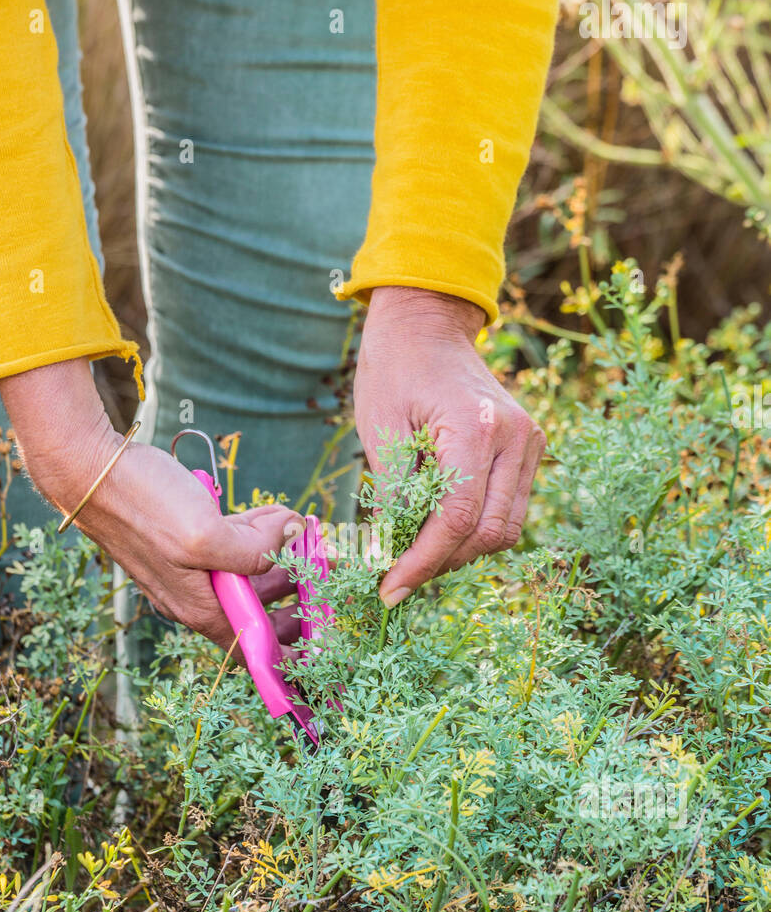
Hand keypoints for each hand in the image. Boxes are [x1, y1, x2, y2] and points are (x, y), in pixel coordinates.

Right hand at [0, 358, 303, 653]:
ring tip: (299, 527)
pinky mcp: (182, 539)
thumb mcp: (205, 534)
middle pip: (255, 605)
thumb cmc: (141, 504)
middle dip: (292, 584)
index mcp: (199, 607)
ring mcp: (187, 567)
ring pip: (245, 570)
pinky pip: (227, 545)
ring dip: (276, 552)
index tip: (321, 626)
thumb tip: (292, 534)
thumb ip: (253, 548)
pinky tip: (270, 514)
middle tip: (319, 558)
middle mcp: (193, 595)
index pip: (252, 647)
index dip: (289, 644)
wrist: (90, 469)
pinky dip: (252, 533)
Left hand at [354, 286, 545, 606]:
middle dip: (441, 562)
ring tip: (414, 551)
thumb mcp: (380, 431)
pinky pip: (509, 508)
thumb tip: (391, 556)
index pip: (457, 519)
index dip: (421, 562)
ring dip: (460, 550)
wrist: (427, 322)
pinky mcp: (531, 447)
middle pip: (489, 533)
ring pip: (506, 528)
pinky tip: (438, 526)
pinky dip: (474, 528)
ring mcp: (531, 442)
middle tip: (397, 574)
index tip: (388, 588)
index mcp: (477, 426)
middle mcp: (517, 437)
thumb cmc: (393, 368)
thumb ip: (393, 495)